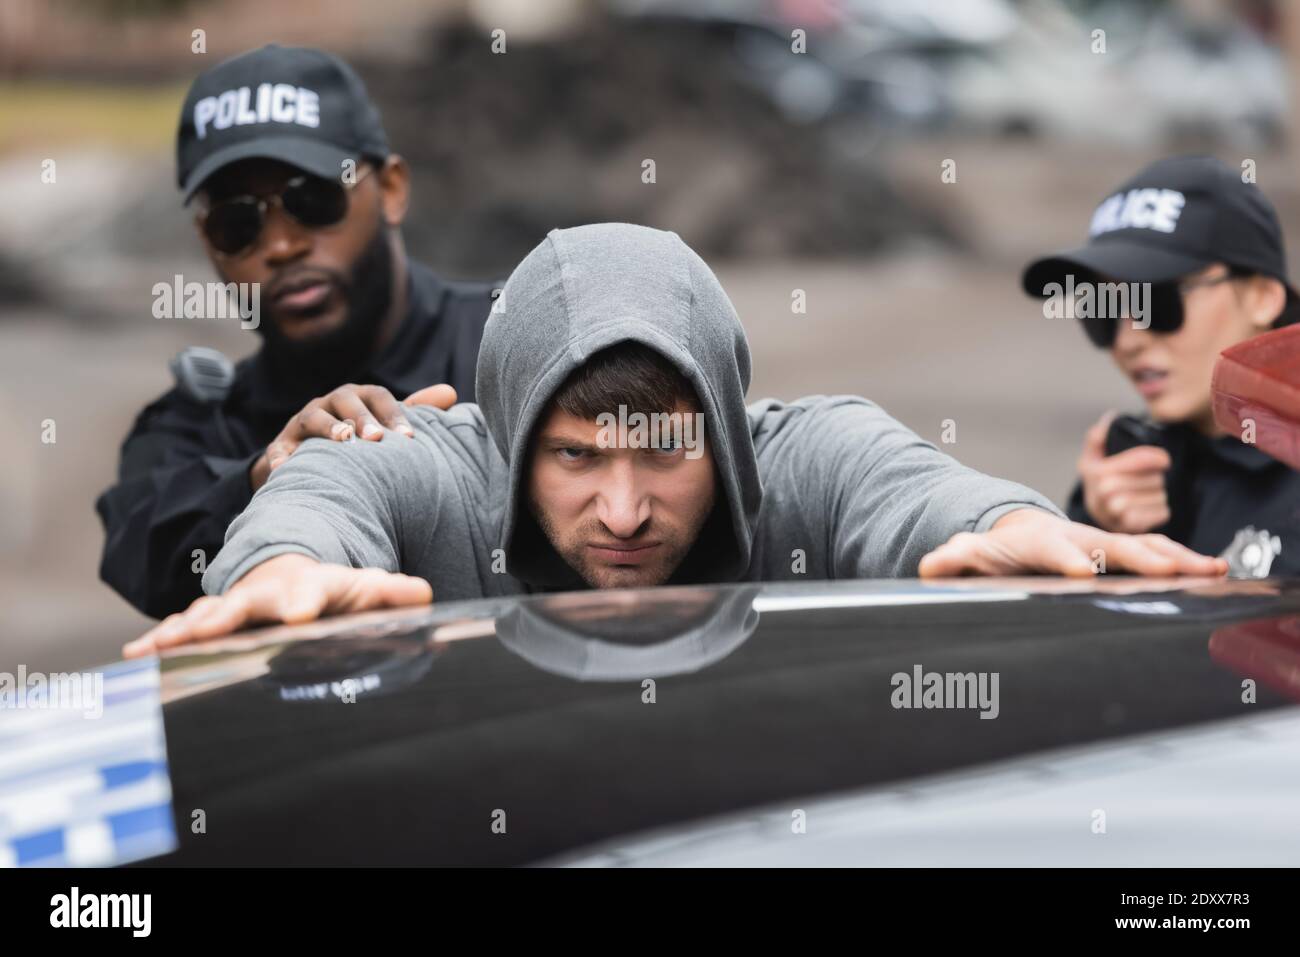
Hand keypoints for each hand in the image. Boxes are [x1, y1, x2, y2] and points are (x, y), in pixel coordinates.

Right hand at [121, 554, 432, 657]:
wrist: (293, 576)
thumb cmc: (333, 592)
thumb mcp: (365, 590)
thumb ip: (392, 594)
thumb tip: (424, 593)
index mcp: (304, 588)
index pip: (306, 593)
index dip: (302, 602)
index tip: (299, 613)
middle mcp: (261, 596)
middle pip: (240, 606)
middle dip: (220, 618)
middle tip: (202, 628)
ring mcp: (232, 609)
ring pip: (202, 619)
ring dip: (178, 633)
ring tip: (150, 648)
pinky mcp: (212, 625)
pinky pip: (183, 632)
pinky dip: (159, 642)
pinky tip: (133, 658)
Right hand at [250, 383, 456, 490]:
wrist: (305, 462)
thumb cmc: (355, 442)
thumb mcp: (382, 426)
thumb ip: (414, 412)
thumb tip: (451, 393)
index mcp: (358, 399)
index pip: (378, 397)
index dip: (394, 413)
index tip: (409, 439)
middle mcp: (330, 404)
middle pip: (346, 401)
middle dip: (362, 418)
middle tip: (377, 439)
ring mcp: (302, 422)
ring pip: (313, 417)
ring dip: (328, 427)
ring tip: (343, 442)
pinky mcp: (281, 446)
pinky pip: (280, 450)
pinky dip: (283, 458)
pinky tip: (291, 470)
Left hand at [918, 507, 1227, 577]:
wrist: (1022, 532)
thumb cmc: (999, 551)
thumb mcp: (974, 554)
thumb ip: (955, 559)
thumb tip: (929, 563)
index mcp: (1039, 540)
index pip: (1052, 547)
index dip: (1067, 559)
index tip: (1083, 572)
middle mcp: (1079, 536)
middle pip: (1111, 545)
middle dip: (1140, 557)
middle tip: (1168, 571)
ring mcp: (1106, 542)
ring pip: (1143, 547)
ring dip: (1175, 557)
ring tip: (1208, 569)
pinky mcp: (1126, 553)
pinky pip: (1159, 553)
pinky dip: (1186, 560)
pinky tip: (1216, 572)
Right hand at [1077, 411, 1170, 533]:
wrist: (1095, 516)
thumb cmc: (1099, 482)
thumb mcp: (1092, 458)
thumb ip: (1098, 436)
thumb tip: (1112, 416)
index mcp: (1097, 471)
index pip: (1143, 458)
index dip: (1158, 457)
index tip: (1163, 459)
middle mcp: (1104, 491)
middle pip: (1155, 478)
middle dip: (1155, 477)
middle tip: (1147, 480)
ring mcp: (1117, 511)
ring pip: (1160, 495)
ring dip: (1158, 494)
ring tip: (1145, 495)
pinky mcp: (1130, 526)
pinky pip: (1162, 512)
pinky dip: (1160, 510)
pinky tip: (1147, 508)